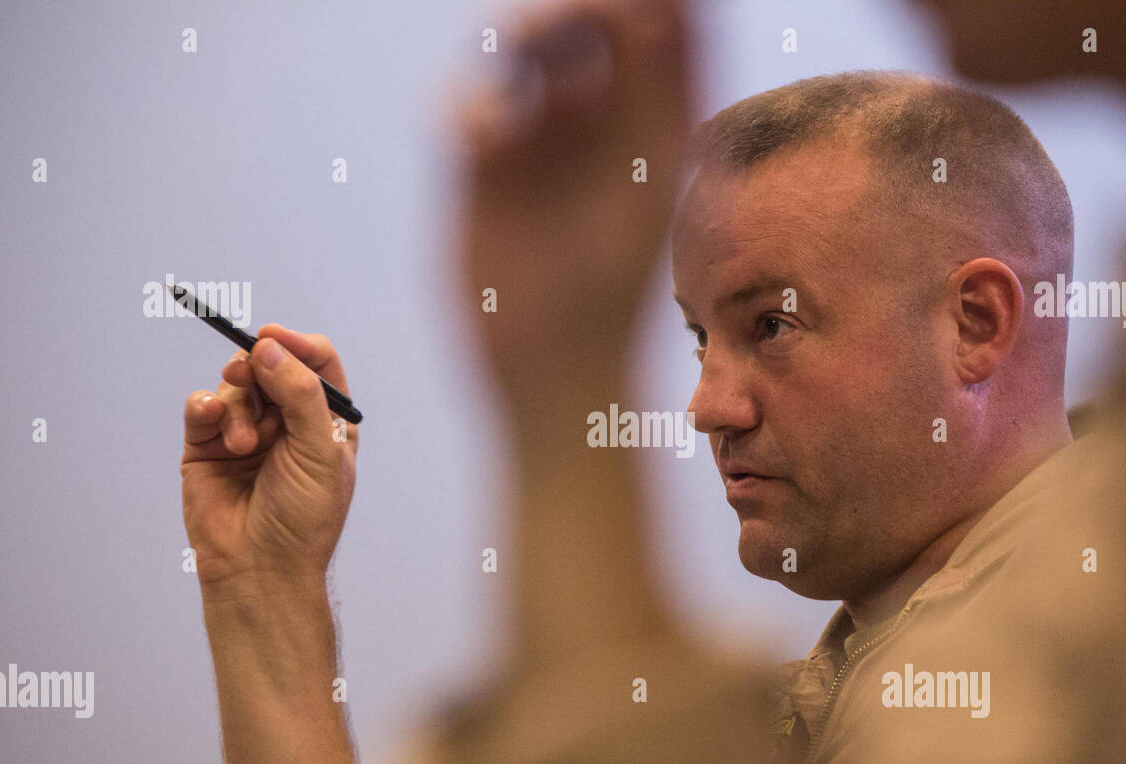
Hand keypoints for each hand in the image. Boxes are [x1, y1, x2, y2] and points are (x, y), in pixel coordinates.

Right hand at [180, 325, 356, 590]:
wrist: (260, 568)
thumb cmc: (303, 519)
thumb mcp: (319, 452)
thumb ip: (300, 394)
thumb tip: (269, 347)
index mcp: (324, 422)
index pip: (317, 364)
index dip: (298, 345)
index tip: (274, 338)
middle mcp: (287, 422)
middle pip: (271, 366)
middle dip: (259, 367)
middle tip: (248, 374)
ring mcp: (245, 432)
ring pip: (236, 386)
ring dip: (238, 406)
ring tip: (245, 446)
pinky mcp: (207, 446)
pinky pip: (202, 406)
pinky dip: (205, 406)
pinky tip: (211, 419)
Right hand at [456, 0, 691, 397]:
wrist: (554, 366)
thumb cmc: (611, 291)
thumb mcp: (639, 185)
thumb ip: (646, 92)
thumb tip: (651, 8)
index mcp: (652, 124)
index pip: (657, 26)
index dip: (633, 4)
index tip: (615, 6)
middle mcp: (597, 124)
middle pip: (584, 23)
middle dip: (569, 10)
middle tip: (555, 19)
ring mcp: (539, 143)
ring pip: (522, 53)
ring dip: (517, 36)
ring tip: (515, 52)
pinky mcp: (484, 171)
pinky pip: (467, 105)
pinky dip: (468, 101)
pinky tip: (485, 130)